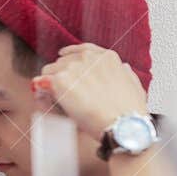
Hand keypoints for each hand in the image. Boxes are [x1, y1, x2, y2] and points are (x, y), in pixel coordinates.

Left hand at [30, 43, 147, 142]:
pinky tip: (47, 99)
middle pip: (62, 61)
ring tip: (60, 101)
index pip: (82, 50)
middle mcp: (88, 58)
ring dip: (51, 84)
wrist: (122, 125)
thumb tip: (123, 67)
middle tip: (65, 94)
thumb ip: (126, 73)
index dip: (70, 56)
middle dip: (62, 75)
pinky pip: (41, 82)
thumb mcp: (134, 85)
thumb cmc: (129, 112)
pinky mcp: (61, 80)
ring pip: (49, 71)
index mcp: (107, 57)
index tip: (63, 60)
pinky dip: (42, 91)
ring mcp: (73, 67)